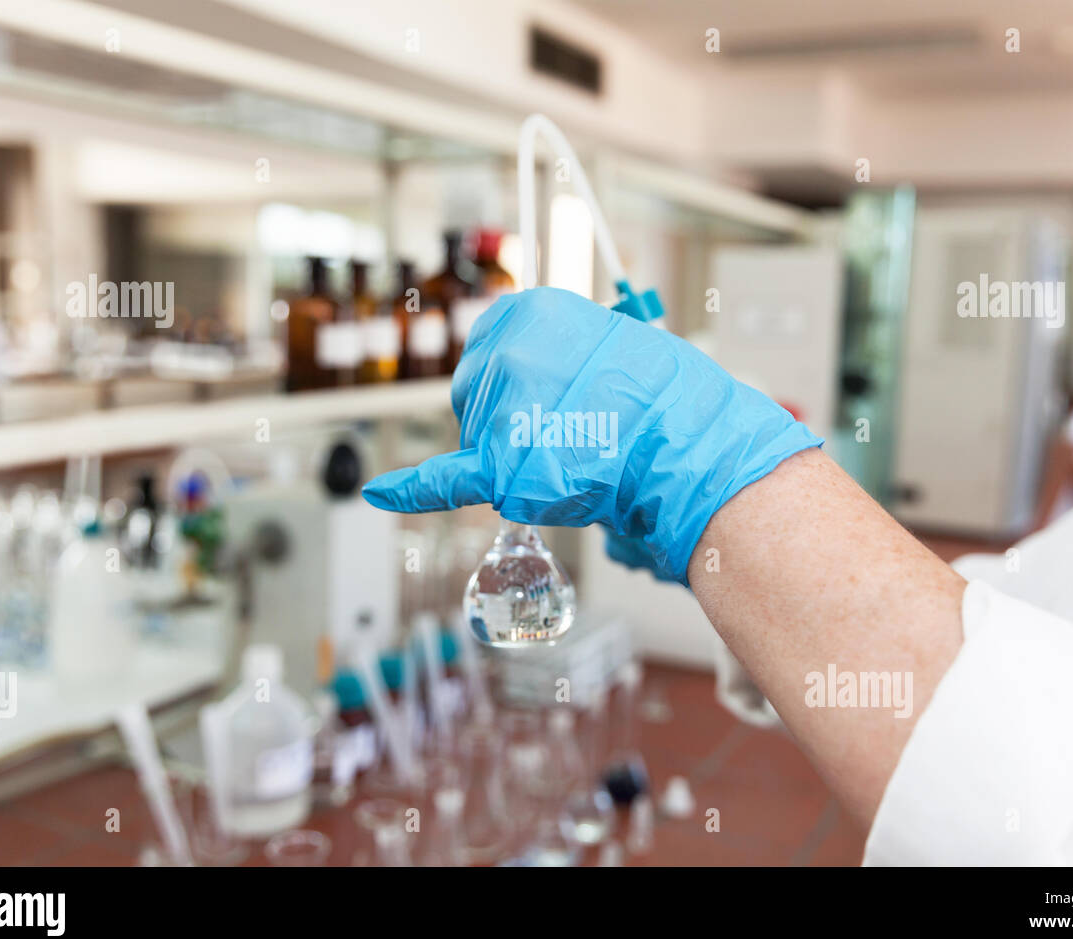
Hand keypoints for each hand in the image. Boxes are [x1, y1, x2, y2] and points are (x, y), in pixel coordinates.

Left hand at [362, 287, 820, 583]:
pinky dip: (412, 488)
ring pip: (479, 443)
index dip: (512, 381)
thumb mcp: (608, 341)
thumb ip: (556, 354)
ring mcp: (500, 412)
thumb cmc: (666, 399)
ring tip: (574, 455)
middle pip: (474, 399)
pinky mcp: (501, 467)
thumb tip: (534, 376)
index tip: (539, 394)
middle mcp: (505, 355)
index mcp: (528, 314)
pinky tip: (381, 490)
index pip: (490, 350)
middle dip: (506, 419)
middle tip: (567, 432)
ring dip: (511, 453)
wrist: (692, 447)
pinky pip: (444, 479)